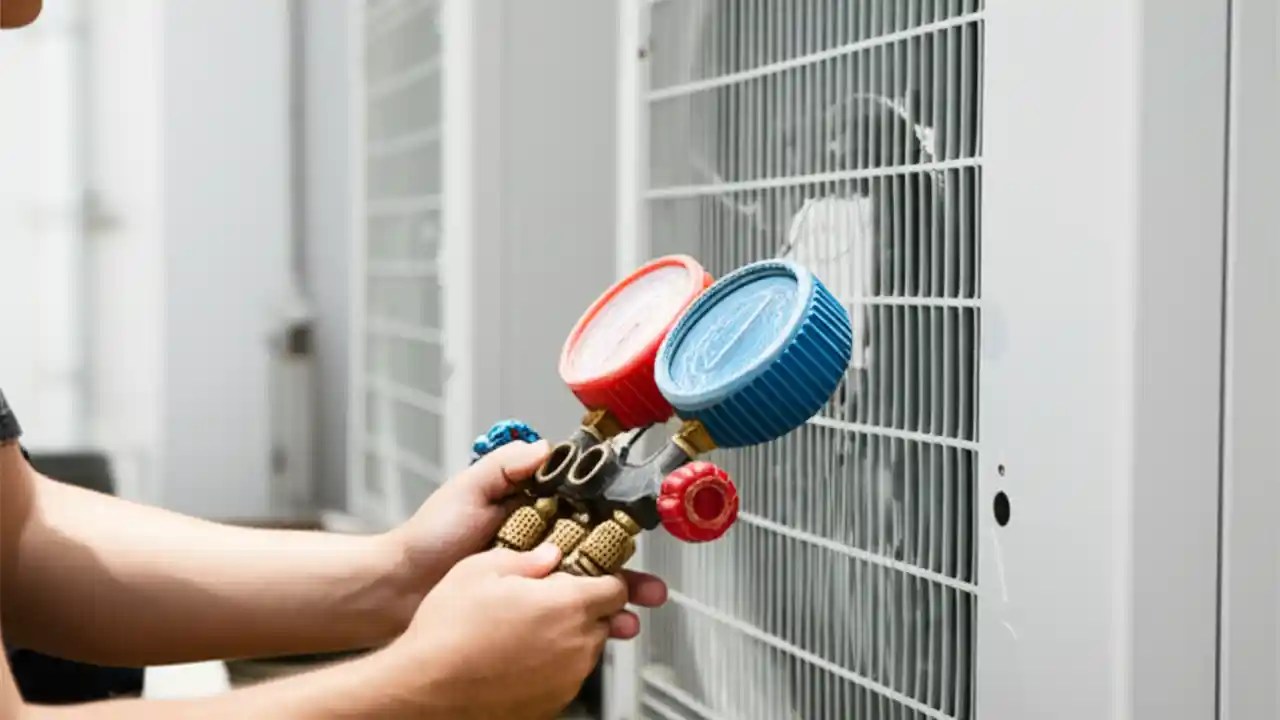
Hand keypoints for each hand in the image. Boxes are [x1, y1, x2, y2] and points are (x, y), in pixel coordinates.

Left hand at [384, 440, 667, 637]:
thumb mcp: (467, 490)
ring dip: (617, 601)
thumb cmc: (429, 537)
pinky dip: (591, 623)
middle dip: (628, 570)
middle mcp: (540, 544)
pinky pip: (566, 615)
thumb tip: (548, 448)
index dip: (615, 521)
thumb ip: (505, 467)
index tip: (638, 529)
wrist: (400, 589)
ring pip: (587, 588)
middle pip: (596, 555)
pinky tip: (608, 631)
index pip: (585, 511)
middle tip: (651, 586)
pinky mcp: (527, 610)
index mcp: (533, 510)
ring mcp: (534, 579)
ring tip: (633, 613)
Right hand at [389, 545, 622, 718]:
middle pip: (602, 619)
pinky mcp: (553, 703)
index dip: (604, 577)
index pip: (617, 588)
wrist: (425, 690)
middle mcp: (578, 644)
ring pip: (584, 648)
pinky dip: (551, 665)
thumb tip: (549, 555)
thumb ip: (525, 559)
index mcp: (569, 605)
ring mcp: (567, 678)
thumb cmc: (448, 632)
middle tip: (547, 601)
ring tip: (523, 630)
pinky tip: (517, 656)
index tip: (589, 575)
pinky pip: (565, 675)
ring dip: (566, 636)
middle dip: (582, 607)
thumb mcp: (479, 570)